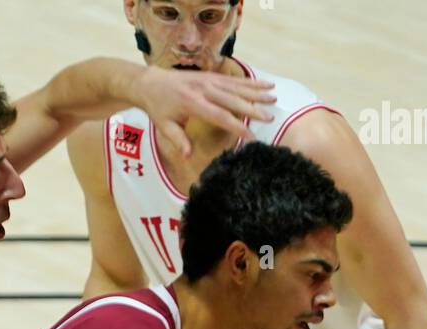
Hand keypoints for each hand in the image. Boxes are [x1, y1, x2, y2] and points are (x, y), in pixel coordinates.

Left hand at [132, 68, 276, 156]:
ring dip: (256, 93)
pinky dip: (250, 83)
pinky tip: (265, 85)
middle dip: (253, 109)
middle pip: (233, 100)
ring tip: (274, 98)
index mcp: (193, 103)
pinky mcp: (212, 76)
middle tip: (270, 117)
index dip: (236, 126)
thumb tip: (187, 155)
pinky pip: (234, 80)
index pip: (220, 116)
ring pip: (237, 87)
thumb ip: (177, 139)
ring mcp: (210, 80)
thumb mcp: (164, 126)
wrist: (152, 82)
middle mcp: (204, 89)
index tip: (250, 137)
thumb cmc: (159, 108)